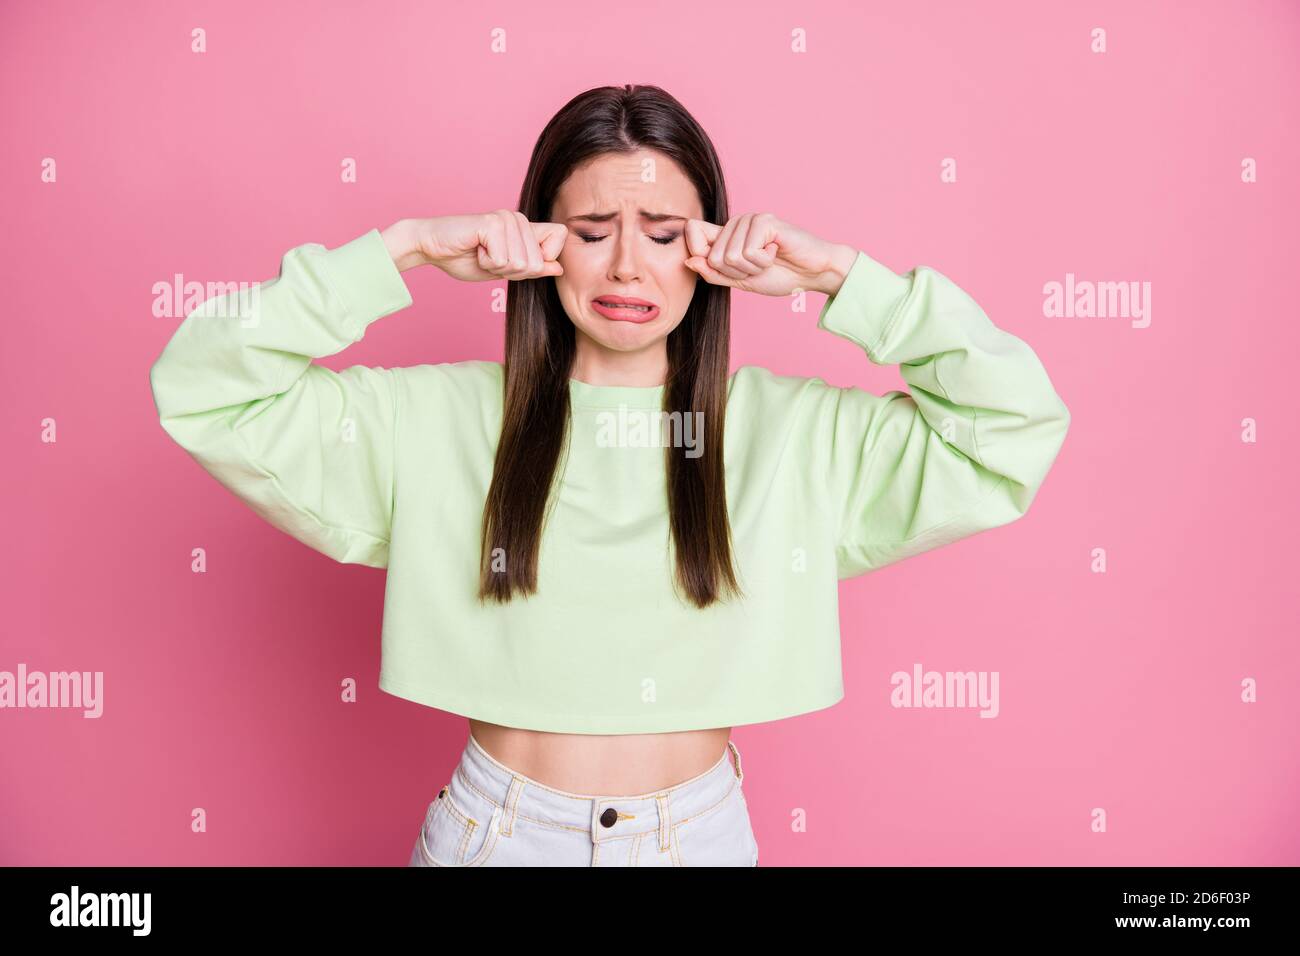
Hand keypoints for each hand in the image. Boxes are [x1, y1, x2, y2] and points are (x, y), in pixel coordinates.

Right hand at [383, 212, 566, 280]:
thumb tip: (559, 269)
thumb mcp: (504, 269)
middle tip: (490, 258)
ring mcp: (506, 218)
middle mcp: (518, 218)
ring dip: (497, 267)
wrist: (432, 248)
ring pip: (521, 263)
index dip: (546, 258)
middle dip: (512, 271)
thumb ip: (531, 268)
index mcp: (524, 228)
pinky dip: (487, 263)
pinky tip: (475, 249)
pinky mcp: (492, 223)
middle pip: (538, 262)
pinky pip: (502, 260)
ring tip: (481, 252)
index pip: (560, 236)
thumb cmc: (464, 257)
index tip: (517, 263)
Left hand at [683, 213, 856, 296]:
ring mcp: (749, 219)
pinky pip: (748, 252)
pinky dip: (763, 261)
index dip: (700, 255)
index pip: (693, 232)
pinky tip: (776, 251)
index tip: (728, 269)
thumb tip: (689, 261)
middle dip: (737, 272)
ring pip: (730, 257)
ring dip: (752, 268)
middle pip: (712, 257)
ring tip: (769, 259)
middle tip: (758, 267)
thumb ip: (714, 273)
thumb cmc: (781, 275)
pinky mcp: (764, 221)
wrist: (812, 274)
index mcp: (726, 235)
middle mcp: (735, 223)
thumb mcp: (741, 281)